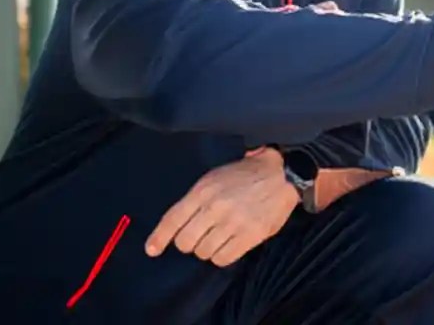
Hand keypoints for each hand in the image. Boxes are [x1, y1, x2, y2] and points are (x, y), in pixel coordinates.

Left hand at [145, 147, 296, 266]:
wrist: (281, 175)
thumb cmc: (244, 175)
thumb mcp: (213, 178)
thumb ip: (195, 200)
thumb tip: (176, 227)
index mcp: (203, 190)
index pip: (173, 219)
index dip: (159, 237)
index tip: (152, 250)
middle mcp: (215, 207)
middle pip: (185, 242)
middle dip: (189, 242)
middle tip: (200, 236)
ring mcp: (233, 222)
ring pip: (203, 252)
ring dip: (207, 249)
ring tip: (218, 237)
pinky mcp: (250, 235)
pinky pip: (223, 259)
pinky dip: (222, 255)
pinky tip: (229, 245)